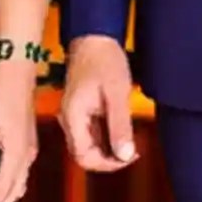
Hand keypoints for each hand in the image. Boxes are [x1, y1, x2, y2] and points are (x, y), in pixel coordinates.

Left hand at [0, 59, 38, 201]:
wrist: (17, 72)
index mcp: (17, 151)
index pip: (2, 187)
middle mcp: (26, 156)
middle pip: (12, 193)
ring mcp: (28, 151)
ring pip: (17, 187)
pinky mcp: (26, 146)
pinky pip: (19, 177)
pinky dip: (8, 191)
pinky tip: (0, 196)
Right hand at [59, 36, 137, 172]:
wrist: (95, 38)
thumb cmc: (104, 60)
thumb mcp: (117, 94)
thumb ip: (120, 126)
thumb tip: (125, 155)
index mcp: (72, 116)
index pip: (83, 157)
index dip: (107, 164)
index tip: (129, 156)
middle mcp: (68, 119)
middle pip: (84, 155)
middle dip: (109, 158)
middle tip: (133, 150)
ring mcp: (73, 116)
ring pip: (88, 146)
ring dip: (109, 148)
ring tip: (130, 138)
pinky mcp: (80, 111)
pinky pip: (91, 133)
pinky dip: (107, 137)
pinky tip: (122, 128)